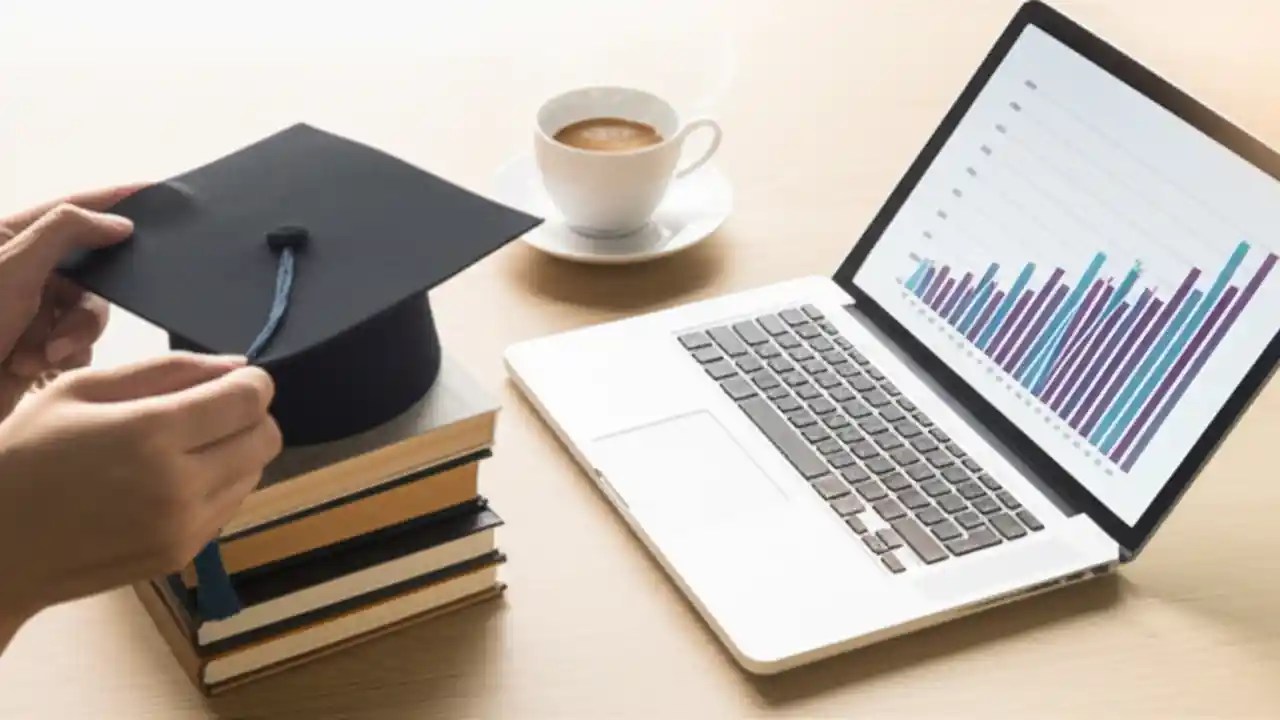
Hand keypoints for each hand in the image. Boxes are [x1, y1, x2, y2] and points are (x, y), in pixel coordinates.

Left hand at [0, 185, 146, 418]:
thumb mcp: (13, 267)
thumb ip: (66, 232)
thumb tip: (118, 222)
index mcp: (11, 240)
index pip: (73, 210)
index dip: (113, 200)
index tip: (154, 191)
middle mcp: (26, 272)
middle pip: (93, 275)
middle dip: (81, 311)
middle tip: (65, 330)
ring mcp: (34, 310)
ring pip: (88, 314)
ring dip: (67, 340)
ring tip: (36, 358)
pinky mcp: (40, 345)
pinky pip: (81, 346)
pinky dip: (63, 359)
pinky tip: (31, 367)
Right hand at [0, 353, 281, 643]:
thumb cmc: (28, 453)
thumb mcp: (81, 389)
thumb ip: (168, 370)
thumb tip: (237, 365)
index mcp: (152, 433)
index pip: (250, 399)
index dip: (251, 382)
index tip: (232, 380)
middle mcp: (179, 485)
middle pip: (267, 437)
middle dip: (249, 417)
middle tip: (208, 413)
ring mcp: (183, 526)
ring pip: (255, 473)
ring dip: (236, 453)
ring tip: (182, 449)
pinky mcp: (182, 554)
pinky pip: (230, 506)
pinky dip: (217, 487)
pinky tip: (171, 482)